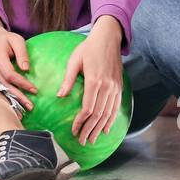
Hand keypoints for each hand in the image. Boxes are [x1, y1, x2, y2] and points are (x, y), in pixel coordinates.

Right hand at [0, 24, 36, 110]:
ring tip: (22, 113)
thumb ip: (22, 53)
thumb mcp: (17, 40)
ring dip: (11, 101)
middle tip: (30, 107)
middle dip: (17, 97)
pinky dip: (5, 98)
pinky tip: (12, 107)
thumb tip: (26, 69)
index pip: (9, 74)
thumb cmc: (6, 38)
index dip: (22, 83)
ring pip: (0, 89)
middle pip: (4, 85)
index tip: (34, 89)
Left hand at [58, 20, 123, 144]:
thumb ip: (68, 80)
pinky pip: (116, 107)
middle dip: (89, 130)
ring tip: (91, 139)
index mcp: (94, 80)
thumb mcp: (74, 60)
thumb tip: (60, 96)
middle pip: (98, 115)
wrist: (108, 38)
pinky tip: (105, 129)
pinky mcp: (119, 86)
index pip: (87, 108)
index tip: (74, 131)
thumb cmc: (88, 48)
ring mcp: (115, 87)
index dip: (80, 122)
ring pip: (108, 114)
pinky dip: (111, 120)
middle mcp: (107, 86)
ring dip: (99, 129)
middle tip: (81, 141)